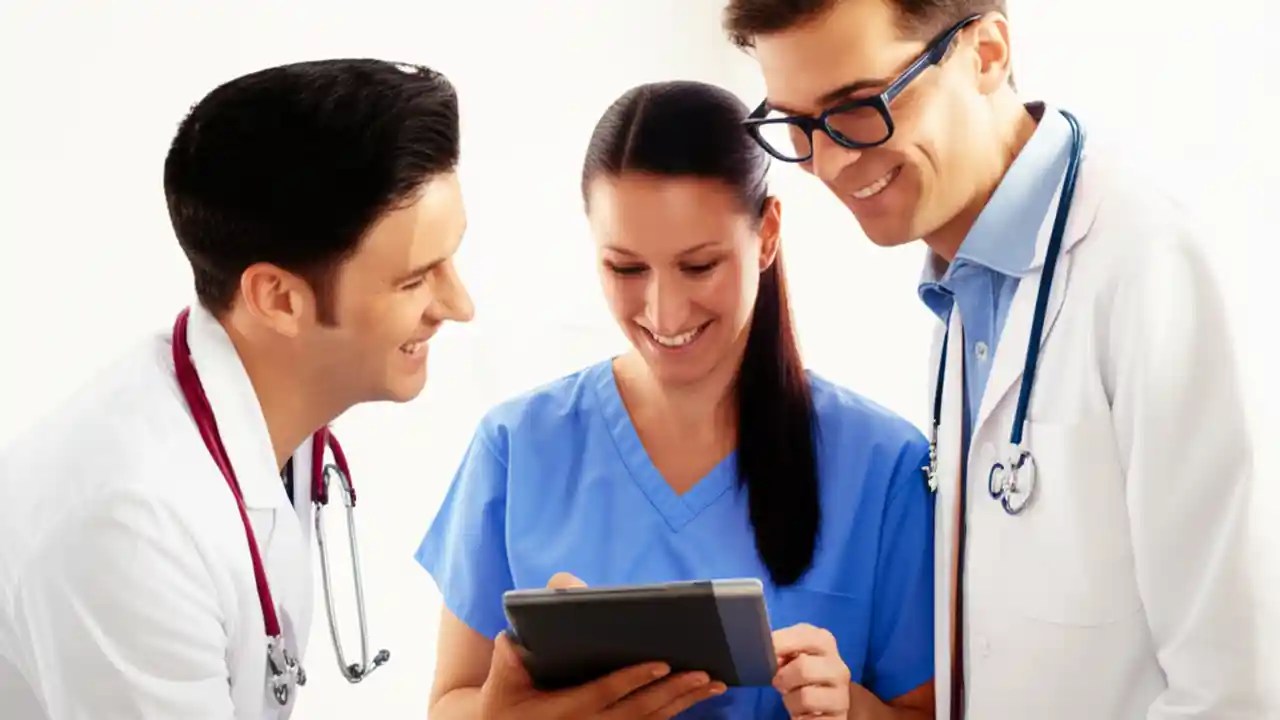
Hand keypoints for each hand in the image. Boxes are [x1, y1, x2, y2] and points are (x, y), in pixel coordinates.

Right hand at [477, 572, 725, 718]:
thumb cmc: (504, 704)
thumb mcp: (501, 685)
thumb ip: (507, 663)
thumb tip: (511, 640)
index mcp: (565, 711)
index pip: (606, 693)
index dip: (634, 679)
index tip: (661, 664)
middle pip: (639, 710)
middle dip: (674, 692)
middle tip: (705, 673)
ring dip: (683, 703)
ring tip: (713, 683)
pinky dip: (674, 711)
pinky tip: (695, 696)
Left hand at [772, 624, 851, 719]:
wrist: (819, 702)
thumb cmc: (797, 672)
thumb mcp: (789, 654)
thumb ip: (779, 645)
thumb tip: (761, 644)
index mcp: (824, 641)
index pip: (802, 635)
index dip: (779, 644)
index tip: (764, 653)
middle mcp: (838, 666)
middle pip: (804, 668)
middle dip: (783, 678)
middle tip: (779, 682)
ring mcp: (842, 694)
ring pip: (806, 697)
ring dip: (791, 701)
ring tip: (793, 698)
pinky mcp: (838, 717)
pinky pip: (812, 719)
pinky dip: (800, 717)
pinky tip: (802, 713)